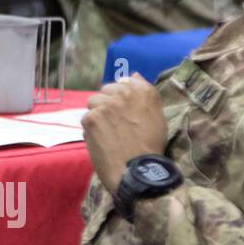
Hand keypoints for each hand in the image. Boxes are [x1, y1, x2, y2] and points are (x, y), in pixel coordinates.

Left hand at [82, 75, 167, 193]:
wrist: (136, 168)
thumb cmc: (151, 145)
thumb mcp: (157, 115)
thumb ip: (144, 93)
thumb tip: (132, 75)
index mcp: (144, 91)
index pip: (125, 82)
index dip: (122, 96)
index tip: (124, 109)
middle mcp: (124, 93)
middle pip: (106, 91)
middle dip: (108, 103)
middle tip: (115, 122)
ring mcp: (106, 104)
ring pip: (93, 103)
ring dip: (97, 114)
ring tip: (107, 132)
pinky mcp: (91, 118)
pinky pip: (86, 118)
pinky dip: (91, 129)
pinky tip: (101, 141)